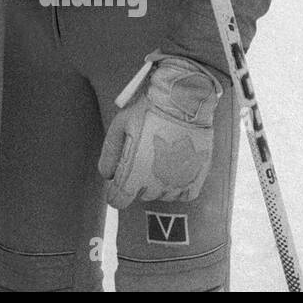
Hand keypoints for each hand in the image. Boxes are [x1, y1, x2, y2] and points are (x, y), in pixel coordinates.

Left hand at [99, 53, 221, 207]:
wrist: (183, 103)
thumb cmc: (147, 112)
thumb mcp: (121, 126)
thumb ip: (111, 153)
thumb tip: (107, 176)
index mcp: (133, 173)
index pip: (118, 200)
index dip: (114, 194)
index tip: (115, 187)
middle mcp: (155, 184)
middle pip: (140, 195)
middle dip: (136, 182)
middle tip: (141, 157)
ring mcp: (177, 183)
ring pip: (162, 195)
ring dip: (157, 183)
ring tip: (159, 157)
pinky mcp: (196, 180)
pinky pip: (183, 194)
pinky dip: (177, 185)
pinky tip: (175, 167)